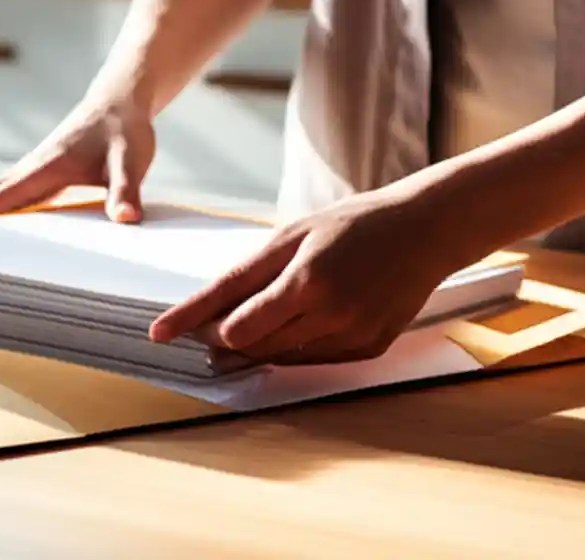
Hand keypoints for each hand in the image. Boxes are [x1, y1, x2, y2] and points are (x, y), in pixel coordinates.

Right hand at [0, 88, 156, 222]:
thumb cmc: (125, 130)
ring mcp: (38, 166)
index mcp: (52, 164)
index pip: (12, 189)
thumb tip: (125, 219)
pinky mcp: (44, 169)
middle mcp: (37, 164)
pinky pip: (14, 188)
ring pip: (2, 187)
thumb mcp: (132, 160)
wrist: (120, 101)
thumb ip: (126, 190)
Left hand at [149, 189, 462, 364]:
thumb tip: (212, 311)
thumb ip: (251, 273)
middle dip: (222, 334)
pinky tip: (300, 320)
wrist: (425, 230)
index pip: (233, 316)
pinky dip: (294, 347)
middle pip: (251, 343)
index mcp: (305, 280)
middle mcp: (328, 313)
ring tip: (257, 315)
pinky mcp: (369, 349)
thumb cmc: (354, 223)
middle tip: (207, 322)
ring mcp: (352, 335)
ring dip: (257, 343)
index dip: (191, 324)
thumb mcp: (293, 234)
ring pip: (280, 357)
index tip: (158, 333)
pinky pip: (314, 361)